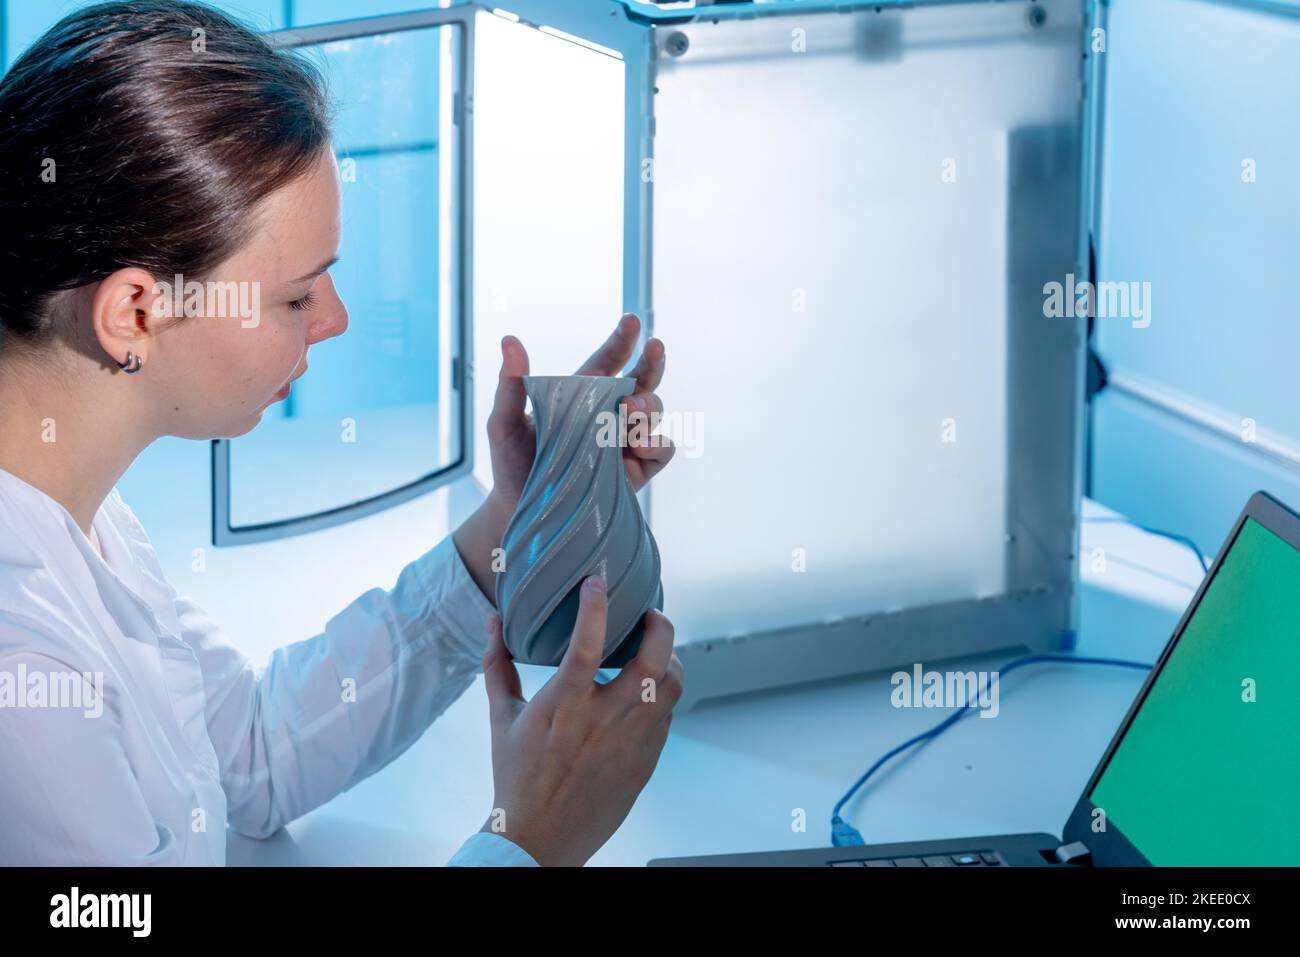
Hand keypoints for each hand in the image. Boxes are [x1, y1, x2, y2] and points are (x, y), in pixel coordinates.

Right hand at [479, 574, 682, 865]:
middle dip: (660, 627)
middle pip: (653, 661)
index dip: (595, 606)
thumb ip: (498, 665)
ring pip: (670, 686)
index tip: (597, 581)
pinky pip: (665, 716)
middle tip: (651, 615)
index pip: (587, 644)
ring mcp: (631, 742)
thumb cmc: (517, 777)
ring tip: (652, 652)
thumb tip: (494, 622)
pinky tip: (643, 693)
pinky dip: (659, 696)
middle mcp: (604, 721)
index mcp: (565, 707)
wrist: (540, 838)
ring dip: (667, 662)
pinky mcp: (646, 761)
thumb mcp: (502, 718)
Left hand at [484, 312, 674, 516]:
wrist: (522, 511)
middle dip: (653, 363)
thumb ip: (511, 385)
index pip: (609, 360)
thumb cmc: (512, 464)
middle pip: (644, 380)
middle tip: (654, 349)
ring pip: (656, 412)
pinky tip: (640, 446)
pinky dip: (657, 444)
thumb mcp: (504, 424)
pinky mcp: (637, 470)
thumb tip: (510, 340)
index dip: (623, 340)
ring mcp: (626, 441)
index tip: (631, 321)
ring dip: (650, 406)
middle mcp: (609, 413)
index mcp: (582, 394)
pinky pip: (662, 450)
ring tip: (630, 412)